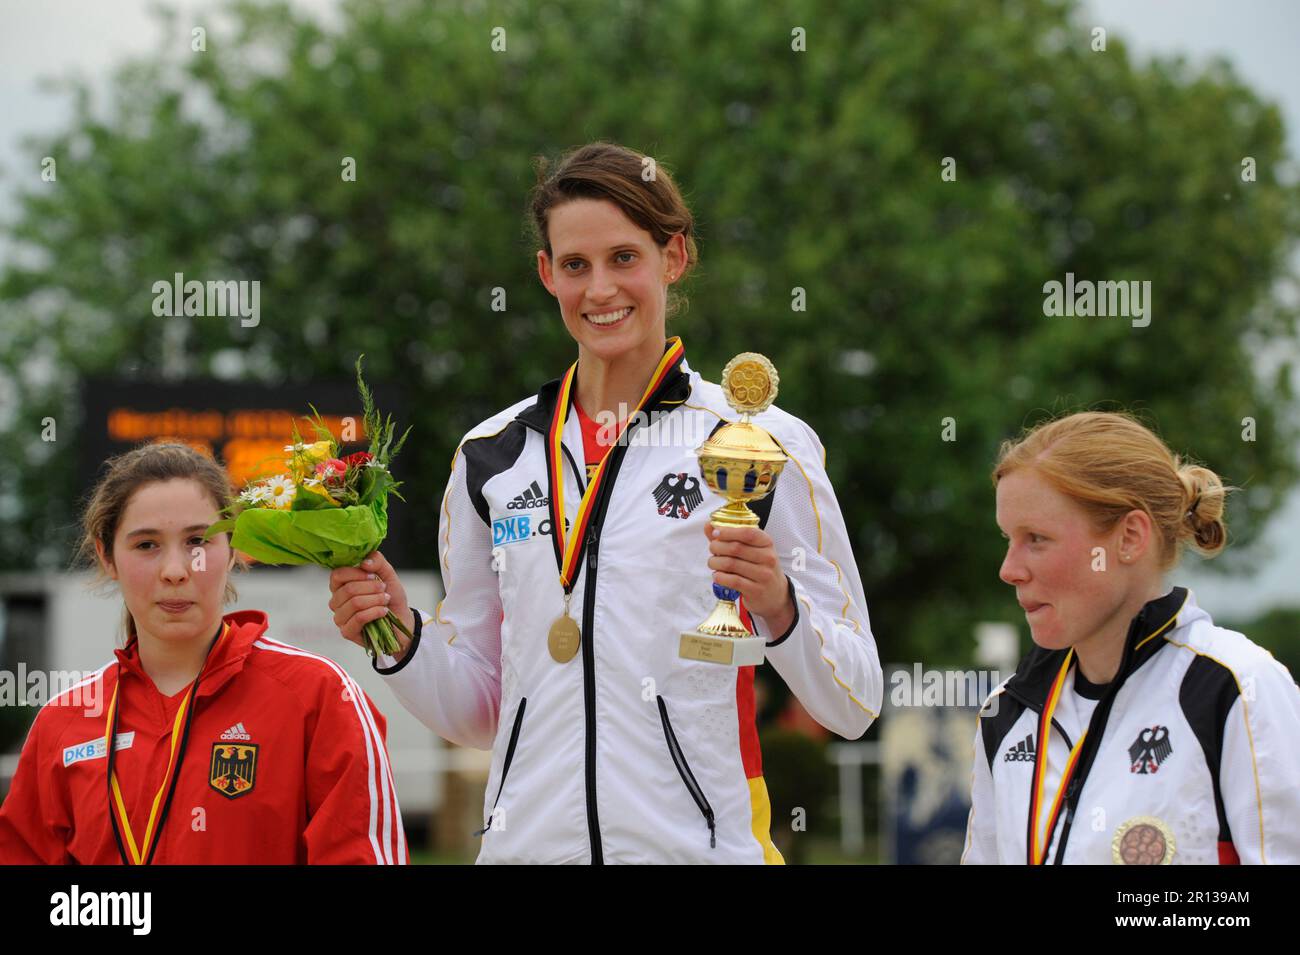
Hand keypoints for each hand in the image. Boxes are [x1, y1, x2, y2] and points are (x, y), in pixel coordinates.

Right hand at [329, 550, 414, 658]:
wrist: (401, 618)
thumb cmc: (390, 595)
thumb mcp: (387, 573)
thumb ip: (377, 561)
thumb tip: (364, 563)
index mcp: (340, 586)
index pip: (337, 575)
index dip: (356, 573)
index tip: (373, 575)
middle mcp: (336, 601)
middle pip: (348, 589)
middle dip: (372, 588)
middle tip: (384, 589)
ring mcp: (340, 618)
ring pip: (355, 603)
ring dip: (376, 600)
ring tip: (386, 600)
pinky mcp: (347, 632)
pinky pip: (359, 618)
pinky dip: (375, 612)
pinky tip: (384, 611)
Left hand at [703, 522, 794, 636]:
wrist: (775, 594)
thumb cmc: (758, 567)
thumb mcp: (751, 550)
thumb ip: (729, 538)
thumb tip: (709, 526)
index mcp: (767, 543)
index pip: (748, 533)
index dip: (728, 531)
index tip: (715, 533)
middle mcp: (768, 558)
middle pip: (736, 548)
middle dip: (717, 547)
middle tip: (712, 549)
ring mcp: (764, 575)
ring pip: (731, 564)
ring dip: (715, 562)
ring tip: (712, 563)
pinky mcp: (756, 590)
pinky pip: (733, 581)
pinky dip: (720, 577)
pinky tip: (717, 575)